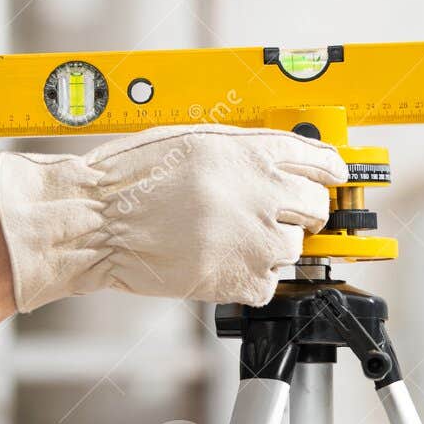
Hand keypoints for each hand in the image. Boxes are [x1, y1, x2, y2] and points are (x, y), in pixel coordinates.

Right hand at [0, 123, 347, 311]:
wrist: (97, 221)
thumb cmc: (132, 176)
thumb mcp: (195, 140)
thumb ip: (244, 150)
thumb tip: (279, 159)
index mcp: (255, 152)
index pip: (323, 162)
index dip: (327, 172)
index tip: (327, 178)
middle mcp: (265, 194)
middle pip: (317, 208)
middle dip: (300, 211)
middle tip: (271, 213)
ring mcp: (257, 240)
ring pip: (294, 249)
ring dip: (271, 245)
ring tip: (231, 238)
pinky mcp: (241, 280)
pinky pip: (268, 284)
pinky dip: (251, 277)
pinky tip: (221, 261)